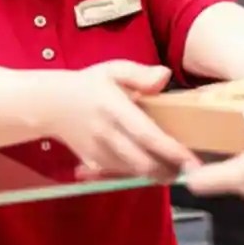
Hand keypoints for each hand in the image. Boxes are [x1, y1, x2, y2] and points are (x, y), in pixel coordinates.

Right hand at [47, 61, 200, 181]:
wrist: (51, 105)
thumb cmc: (89, 85)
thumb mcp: (114, 70)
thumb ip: (140, 74)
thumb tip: (165, 76)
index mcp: (115, 109)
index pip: (148, 135)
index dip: (172, 151)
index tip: (192, 160)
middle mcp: (107, 134)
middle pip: (143, 163)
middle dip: (170, 170)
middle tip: (191, 169)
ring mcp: (99, 152)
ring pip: (134, 172)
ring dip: (158, 174)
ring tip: (176, 169)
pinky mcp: (94, 163)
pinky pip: (122, 174)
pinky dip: (140, 174)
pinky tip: (154, 167)